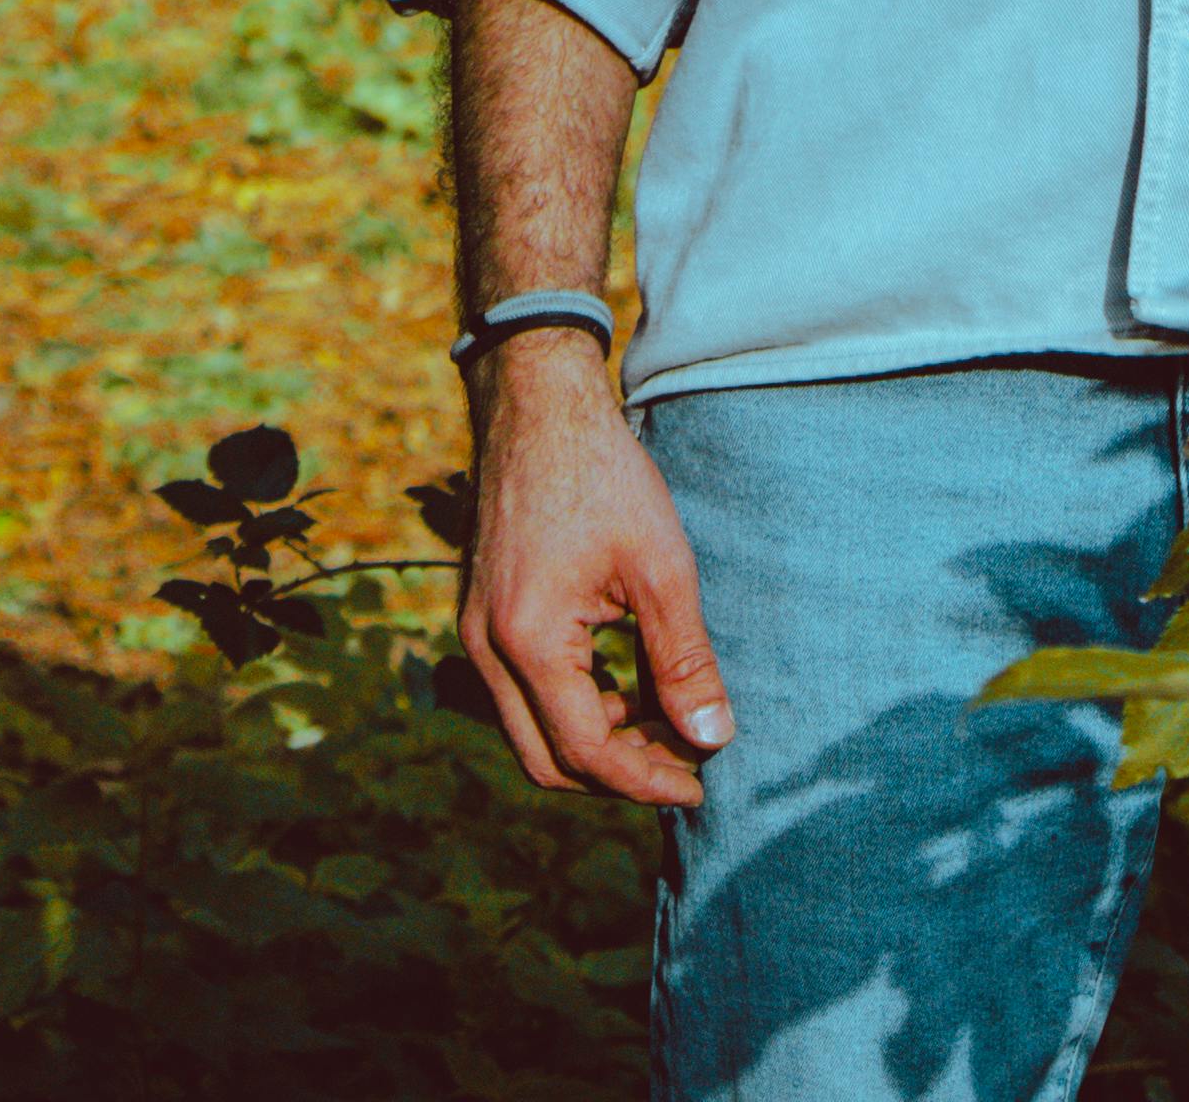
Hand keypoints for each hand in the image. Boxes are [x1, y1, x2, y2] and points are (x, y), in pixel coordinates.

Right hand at [459, 330, 734, 805]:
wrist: (538, 405)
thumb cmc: (602, 476)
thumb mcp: (659, 566)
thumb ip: (684, 659)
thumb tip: (712, 736)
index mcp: (527, 642)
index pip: (587, 752)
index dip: (647, 780)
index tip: (700, 784)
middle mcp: (485, 650)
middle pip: (547, 760)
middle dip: (617, 775)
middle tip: (683, 764)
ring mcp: (475, 634)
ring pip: (530, 731)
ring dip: (595, 743)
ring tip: (665, 722)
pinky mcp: (482, 616)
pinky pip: (523, 693)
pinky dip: (574, 706)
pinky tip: (627, 685)